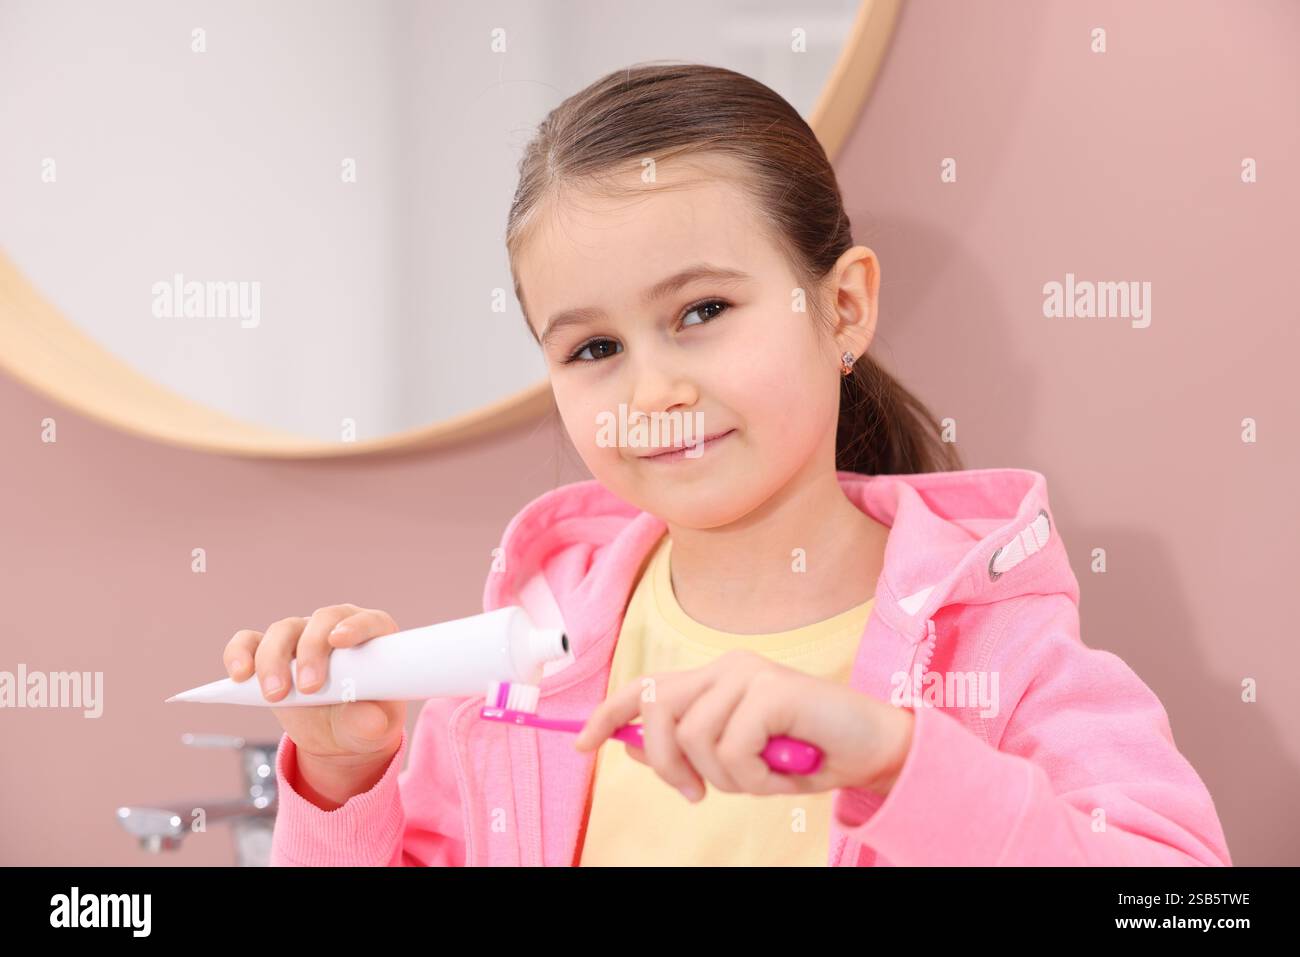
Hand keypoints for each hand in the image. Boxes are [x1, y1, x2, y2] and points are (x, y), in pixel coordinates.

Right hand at [223, 604, 406, 767]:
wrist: (338, 733)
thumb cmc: (364, 720)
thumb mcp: (374, 729)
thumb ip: (371, 724)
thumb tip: (370, 722)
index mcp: (371, 639)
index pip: (368, 621)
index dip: (355, 626)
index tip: (340, 641)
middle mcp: (335, 629)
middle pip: (321, 622)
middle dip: (311, 651)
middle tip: (309, 688)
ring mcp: (300, 639)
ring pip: (283, 631)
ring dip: (274, 659)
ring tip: (275, 694)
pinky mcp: (270, 655)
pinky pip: (248, 643)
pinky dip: (239, 653)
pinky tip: (239, 675)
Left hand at [572, 649, 914, 801]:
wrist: (875, 748)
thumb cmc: (807, 754)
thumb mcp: (739, 759)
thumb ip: (690, 749)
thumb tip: (630, 748)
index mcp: (716, 678)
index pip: (646, 687)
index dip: (608, 715)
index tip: (580, 744)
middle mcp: (727, 667)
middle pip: (655, 709)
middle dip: (662, 762)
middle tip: (693, 793)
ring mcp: (748, 673)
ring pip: (693, 737)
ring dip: (725, 778)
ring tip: (762, 778)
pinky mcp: (770, 689)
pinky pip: (732, 749)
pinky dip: (754, 777)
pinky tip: (783, 772)